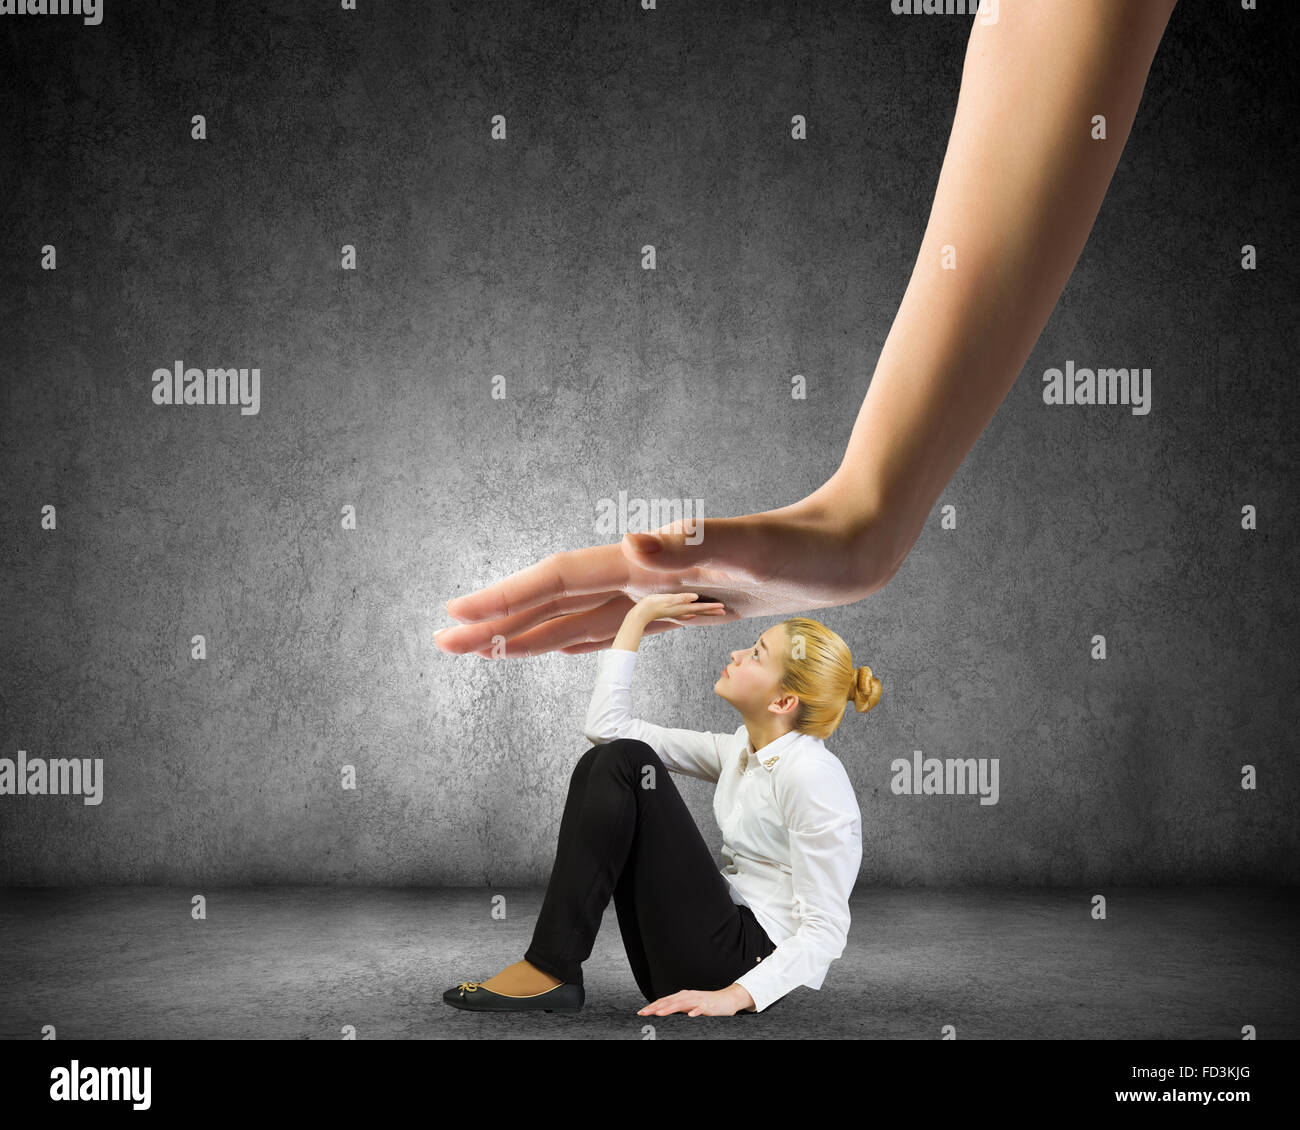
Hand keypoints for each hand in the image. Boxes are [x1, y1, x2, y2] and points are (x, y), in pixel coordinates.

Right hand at [432, 490, 904, 659]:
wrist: (849, 546)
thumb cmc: (807, 548)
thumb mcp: (754, 550)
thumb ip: (693, 547)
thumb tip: (631, 544)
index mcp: (648, 562)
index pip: (559, 581)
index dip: (505, 601)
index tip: (456, 618)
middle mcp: (645, 572)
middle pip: (555, 600)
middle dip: (500, 622)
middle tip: (446, 642)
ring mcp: (663, 588)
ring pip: (580, 615)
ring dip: (531, 631)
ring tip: (488, 647)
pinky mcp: (686, 603)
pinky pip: (619, 626)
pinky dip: (582, 637)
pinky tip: (564, 642)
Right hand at [633, 591, 726, 627]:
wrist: (640, 614)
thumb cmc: (653, 604)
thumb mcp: (668, 598)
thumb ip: (682, 598)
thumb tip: (695, 598)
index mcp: (682, 608)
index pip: (700, 607)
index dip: (712, 607)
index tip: (722, 608)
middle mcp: (681, 612)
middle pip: (699, 612)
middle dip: (711, 611)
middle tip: (723, 612)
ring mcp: (675, 614)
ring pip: (693, 613)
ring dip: (703, 612)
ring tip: (711, 612)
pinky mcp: (670, 613)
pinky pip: (684, 615)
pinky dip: (690, 614)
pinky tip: (691, 616)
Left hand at [637, 986, 750, 1017]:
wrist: (727, 999)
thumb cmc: (707, 1004)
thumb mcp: (689, 1006)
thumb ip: (678, 1009)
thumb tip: (663, 1013)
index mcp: (682, 996)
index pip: (664, 1001)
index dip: (652, 1006)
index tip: (641, 1013)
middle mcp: (688, 996)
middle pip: (669, 1001)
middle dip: (656, 1007)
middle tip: (644, 1013)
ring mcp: (698, 1000)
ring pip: (682, 1003)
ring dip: (670, 1008)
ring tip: (660, 1013)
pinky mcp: (709, 1005)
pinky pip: (701, 1008)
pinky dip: (696, 1011)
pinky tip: (691, 1015)